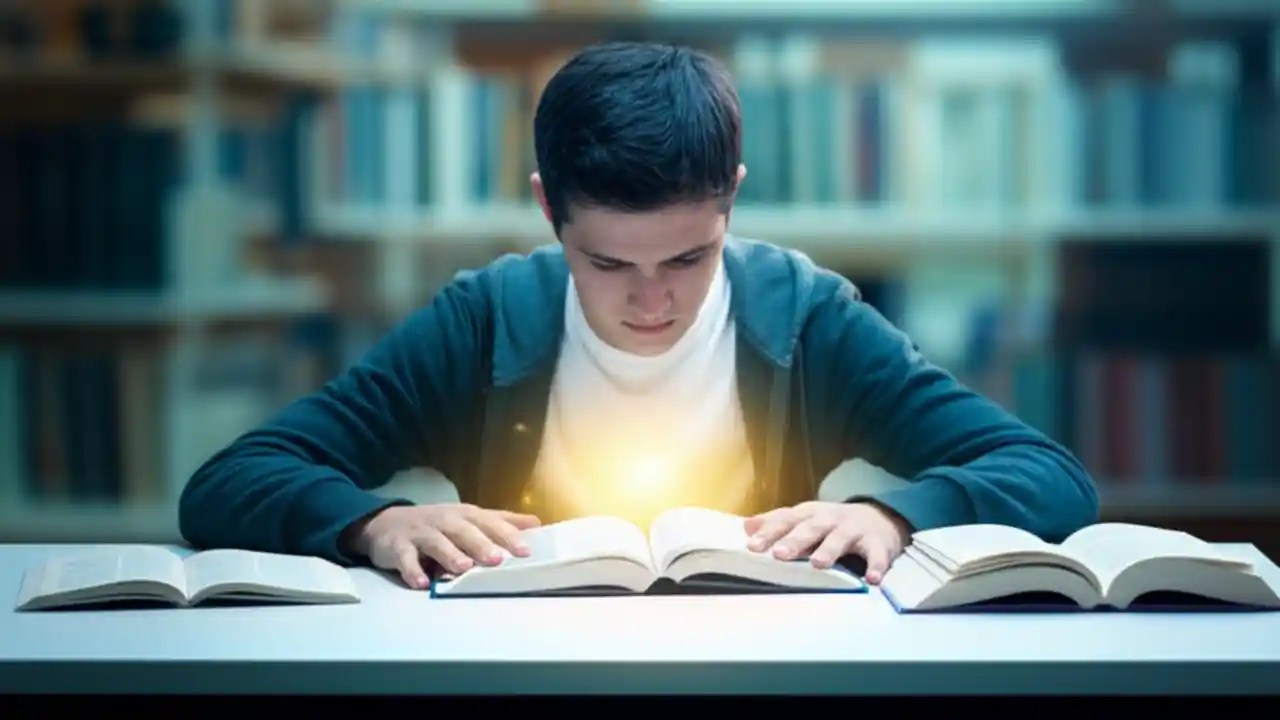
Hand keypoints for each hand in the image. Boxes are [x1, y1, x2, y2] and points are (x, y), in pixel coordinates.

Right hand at [345, 503, 540, 588]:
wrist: (387, 523)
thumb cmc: (437, 524)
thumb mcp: (469, 518)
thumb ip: (501, 521)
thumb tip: (536, 523)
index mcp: (465, 515)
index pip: (489, 523)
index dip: (507, 535)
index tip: (525, 551)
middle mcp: (444, 521)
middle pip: (464, 531)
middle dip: (481, 544)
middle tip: (497, 559)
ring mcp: (421, 533)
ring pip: (437, 543)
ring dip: (450, 555)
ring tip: (464, 568)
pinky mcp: (398, 548)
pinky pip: (405, 560)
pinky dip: (413, 571)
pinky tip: (421, 584)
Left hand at [743, 500, 911, 582]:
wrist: (880, 517)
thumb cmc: (833, 523)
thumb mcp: (805, 518)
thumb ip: (777, 523)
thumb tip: (745, 526)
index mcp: (809, 514)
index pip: (786, 520)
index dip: (770, 532)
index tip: (752, 546)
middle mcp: (830, 519)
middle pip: (811, 528)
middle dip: (795, 541)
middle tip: (779, 554)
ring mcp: (854, 530)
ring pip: (841, 538)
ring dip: (830, 550)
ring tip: (818, 564)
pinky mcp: (878, 543)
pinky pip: (877, 555)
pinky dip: (876, 566)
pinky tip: (872, 579)